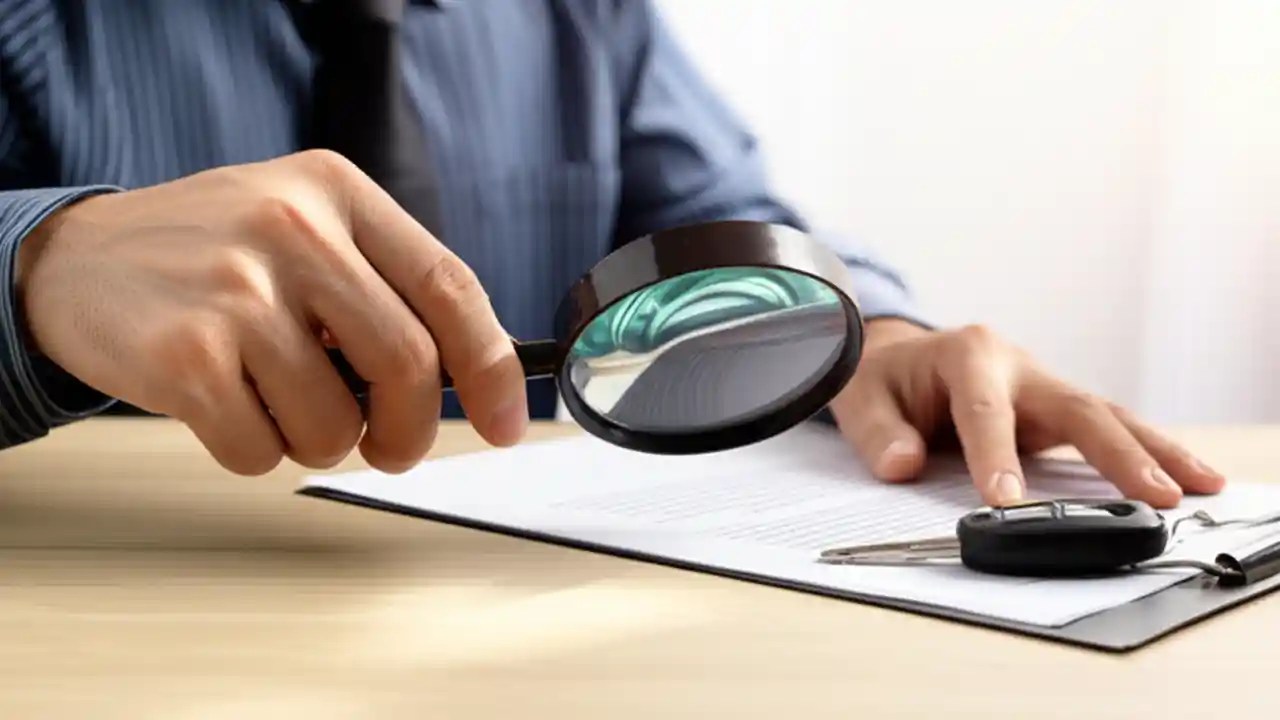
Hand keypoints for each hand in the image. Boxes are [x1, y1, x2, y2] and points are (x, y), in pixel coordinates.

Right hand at [16, 150, 526, 474]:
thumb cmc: (210, 257)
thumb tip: (470, 376)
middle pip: (408, 364)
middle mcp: (292, 229)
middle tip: (389, 447)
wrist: (73, 261)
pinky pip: (262, 452)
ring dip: (318, 442)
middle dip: (409, 431)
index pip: (450, 286)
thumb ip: (381, 285)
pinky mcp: (186, 353)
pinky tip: (223, 405)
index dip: (490, 367)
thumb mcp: (303, 227)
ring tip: (275, 401)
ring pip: (335, 424)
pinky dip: (255, 453)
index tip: (506, 423)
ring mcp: (236, 289)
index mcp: (338, 193)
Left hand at [830, 319, 1225, 507]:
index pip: (985, 410)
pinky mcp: (1053, 411)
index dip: (996, 456)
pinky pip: (1103, 430)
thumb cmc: (879, 377)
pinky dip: (1141, 454)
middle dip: (1116, 451)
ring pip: (1107, 416)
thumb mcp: (858, 396)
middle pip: (1075, 407)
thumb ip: (878, 432)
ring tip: (1201, 485)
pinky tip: (1180, 479)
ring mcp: (1042, 387)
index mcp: (967, 354)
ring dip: (1152, 452)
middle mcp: (1017, 365)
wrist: (892, 358)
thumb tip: (903, 466)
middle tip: (1154, 494)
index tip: (1005, 501)